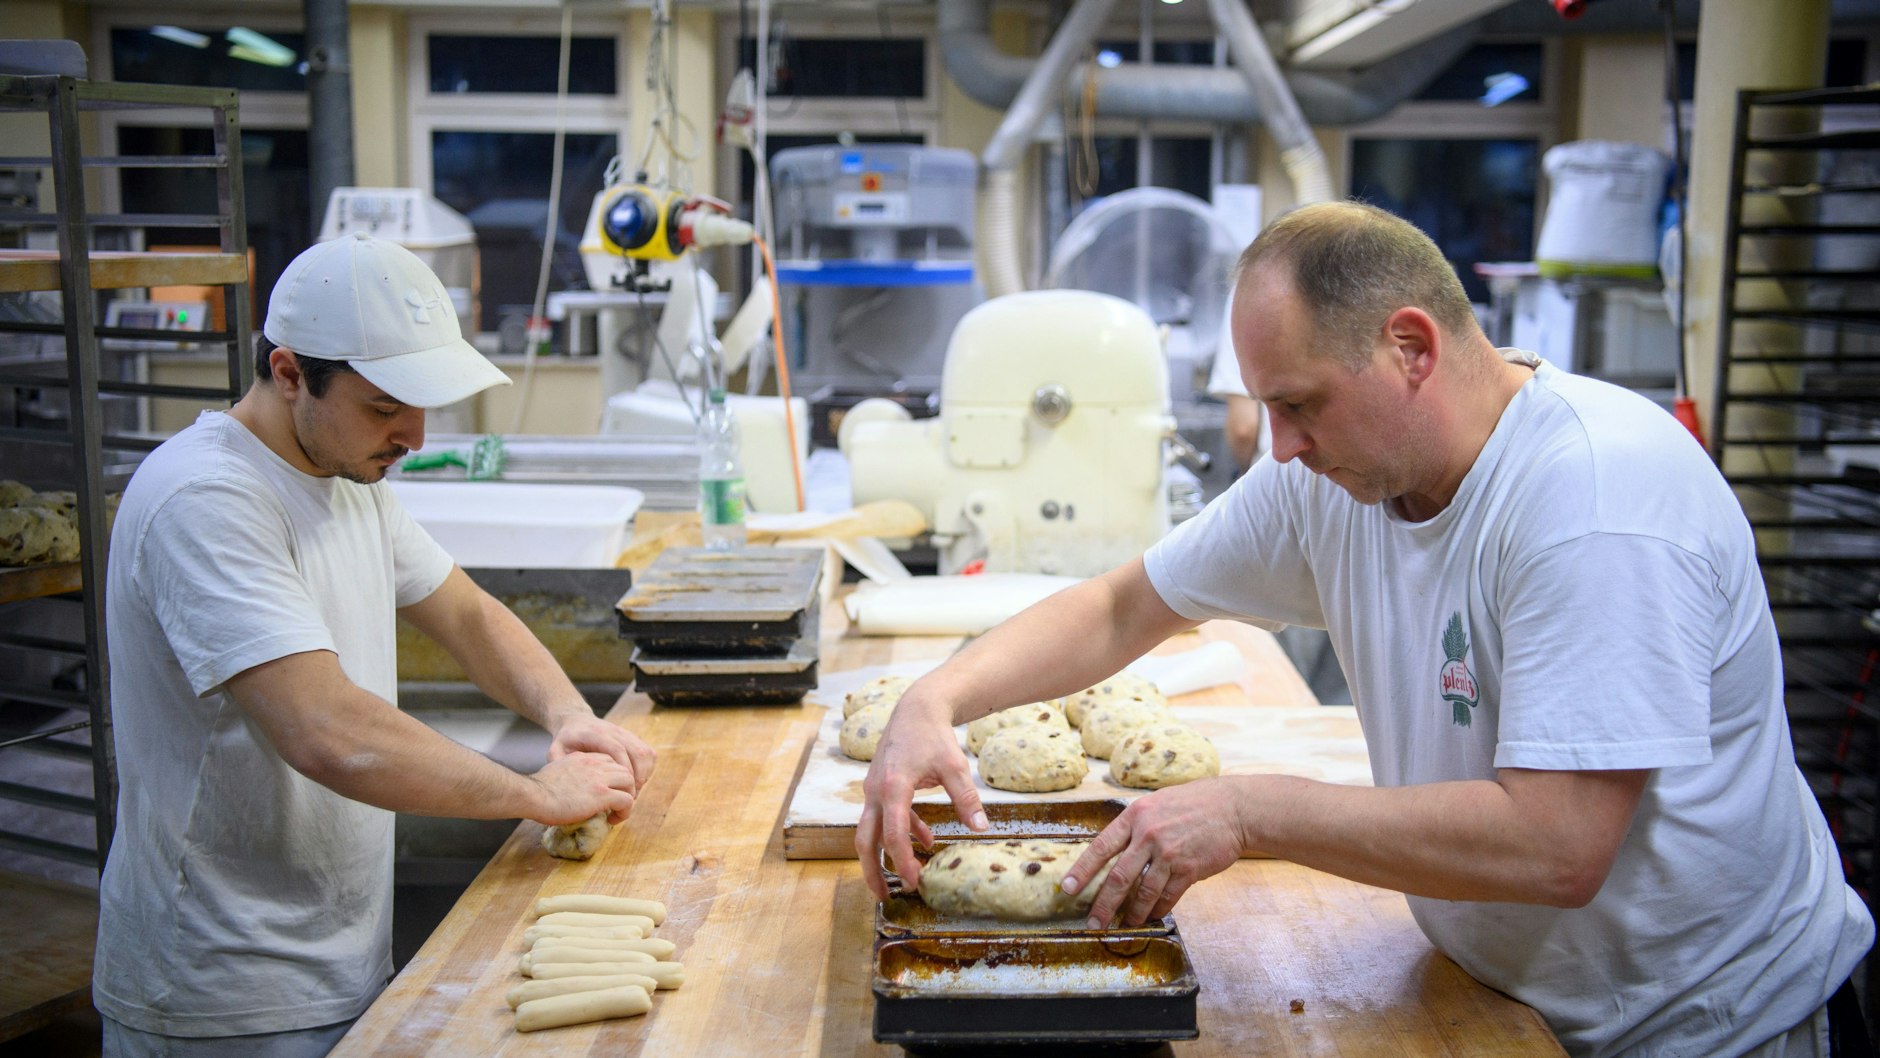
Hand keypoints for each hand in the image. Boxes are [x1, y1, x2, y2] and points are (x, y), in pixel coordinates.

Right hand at [528, 750, 639, 825]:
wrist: (533, 795)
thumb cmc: (537, 788)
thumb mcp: (557, 770)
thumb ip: (570, 774)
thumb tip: (573, 788)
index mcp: (583, 758)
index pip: (610, 761)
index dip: (613, 777)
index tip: (608, 791)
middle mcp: (595, 764)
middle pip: (624, 770)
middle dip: (624, 786)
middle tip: (617, 803)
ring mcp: (600, 778)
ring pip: (630, 783)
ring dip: (627, 798)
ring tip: (617, 812)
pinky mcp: (603, 795)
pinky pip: (627, 801)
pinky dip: (625, 811)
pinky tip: (613, 820)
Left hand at [550, 711, 655, 793]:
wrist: (576, 721)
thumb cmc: (566, 740)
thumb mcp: (555, 750)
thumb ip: (558, 763)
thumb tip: (567, 781)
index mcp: (596, 734)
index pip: (617, 750)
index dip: (624, 770)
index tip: (622, 790)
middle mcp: (615, 731)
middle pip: (637, 751)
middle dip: (638, 777)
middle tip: (630, 797)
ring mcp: (626, 734)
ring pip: (646, 752)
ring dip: (645, 774)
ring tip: (633, 791)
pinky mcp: (632, 738)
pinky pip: (648, 753)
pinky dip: (648, 769)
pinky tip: (637, 781)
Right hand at [855, 691, 987, 900]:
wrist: (916, 708)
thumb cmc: (934, 735)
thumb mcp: (955, 765)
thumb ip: (966, 798)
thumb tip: (981, 828)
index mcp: (893, 787)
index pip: (893, 834)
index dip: (903, 861)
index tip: (916, 881)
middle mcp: (876, 791)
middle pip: (864, 840)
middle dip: (872, 870)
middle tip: (884, 896)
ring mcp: (874, 789)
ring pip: (869, 831)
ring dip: (882, 856)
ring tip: (898, 879)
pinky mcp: (880, 787)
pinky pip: (884, 817)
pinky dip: (900, 832)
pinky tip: (926, 840)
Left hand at [1064, 778, 1245, 927]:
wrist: (1233, 808)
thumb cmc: (1193, 804)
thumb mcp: (1156, 804)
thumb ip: (1135, 826)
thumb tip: (1114, 851)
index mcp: (1135, 816)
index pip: (1100, 847)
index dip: (1081, 870)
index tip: (1067, 888)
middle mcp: (1148, 835)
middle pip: (1117, 877)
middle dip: (1103, 904)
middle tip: (1094, 922)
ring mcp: (1168, 853)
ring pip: (1142, 892)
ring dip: (1133, 912)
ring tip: (1127, 923)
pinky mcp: (1188, 869)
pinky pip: (1167, 896)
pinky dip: (1158, 909)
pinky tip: (1152, 915)